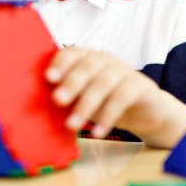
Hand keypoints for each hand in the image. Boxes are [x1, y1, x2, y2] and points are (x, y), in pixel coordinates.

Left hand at [45, 47, 172, 140]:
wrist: (147, 111)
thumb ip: (67, 98)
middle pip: (87, 67)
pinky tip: (97, 132)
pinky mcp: (140, 85)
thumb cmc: (106, 102)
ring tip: (72, 125)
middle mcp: (105, 60)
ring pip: (103, 83)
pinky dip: (108, 116)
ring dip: (86, 105)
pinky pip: (122, 98)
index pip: (71, 53)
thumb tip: (38, 106)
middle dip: (71, 83)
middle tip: (58, 100)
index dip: (60, 64)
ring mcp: (124, 70)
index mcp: (87, 58)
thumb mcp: (84, 99)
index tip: (48, 78)